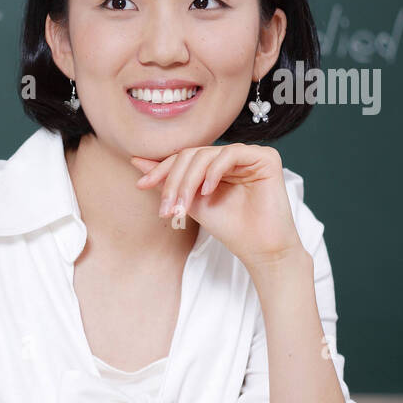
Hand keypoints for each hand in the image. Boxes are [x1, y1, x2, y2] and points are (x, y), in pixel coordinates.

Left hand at [129, 144, 303, 269]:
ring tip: (183, 206)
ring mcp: (248, 155)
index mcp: (214, 164)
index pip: (183, 158)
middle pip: (191, 155)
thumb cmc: (228, 227)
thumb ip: (167, 181)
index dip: (161, 170)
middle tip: (167, 207)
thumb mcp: (189, 202)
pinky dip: (214, 171)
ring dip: (188, 181)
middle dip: (173, 181)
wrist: (258, 248)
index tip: (141, 185)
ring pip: (206, 154)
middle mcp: (231, 156)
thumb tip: (136, 161)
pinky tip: (207, 191)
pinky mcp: (266, 158)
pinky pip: (230, 154)